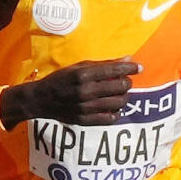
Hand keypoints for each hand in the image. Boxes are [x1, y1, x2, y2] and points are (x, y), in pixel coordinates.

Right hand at [4, 58, 139, 125]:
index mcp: (83, 74)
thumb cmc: (62, 79)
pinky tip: (113, 107)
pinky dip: (116, 112)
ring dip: (124, 97)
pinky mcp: (85, 120)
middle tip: (125, 81)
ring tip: (120, 94)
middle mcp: (85, 91)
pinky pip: (111, 118)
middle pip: (120, 87)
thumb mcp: (79, 67)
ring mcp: (85, 107)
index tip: (139, 67)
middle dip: (127, 82)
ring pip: (118, 102)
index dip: (130, 68)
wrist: (41, 99)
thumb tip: (128, 59)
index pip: (114, 70)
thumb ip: (104, 64)